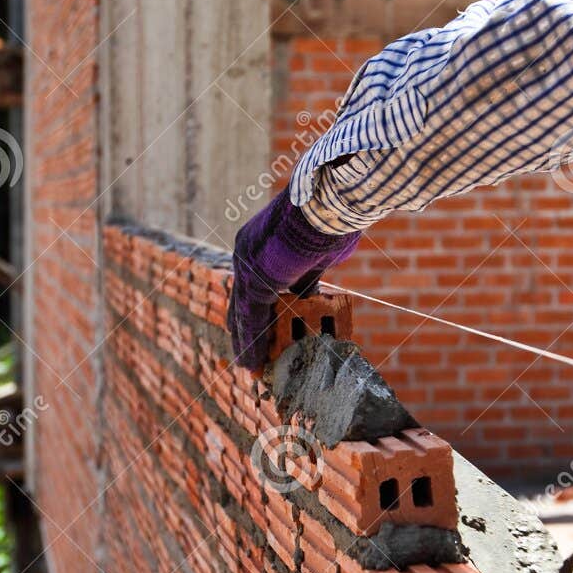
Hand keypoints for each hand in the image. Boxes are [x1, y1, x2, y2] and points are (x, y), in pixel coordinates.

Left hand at [229, 190, 359, 369]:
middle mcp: (246, 253)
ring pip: (243, 315)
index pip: (252, 289)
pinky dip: (253, 344)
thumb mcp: (316, 257)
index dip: (256, 315)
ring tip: (252, 370)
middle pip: (241, 304)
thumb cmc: (332, 220)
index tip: (262, 336)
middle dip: (246, 334)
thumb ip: (307, 280)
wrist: (330, 203)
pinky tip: (255, 364)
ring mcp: (248, 266)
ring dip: (248, 345)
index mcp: (259, 244)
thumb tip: (310, 299)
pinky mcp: (257, 279)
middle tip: (251, 360)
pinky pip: (252, 319)